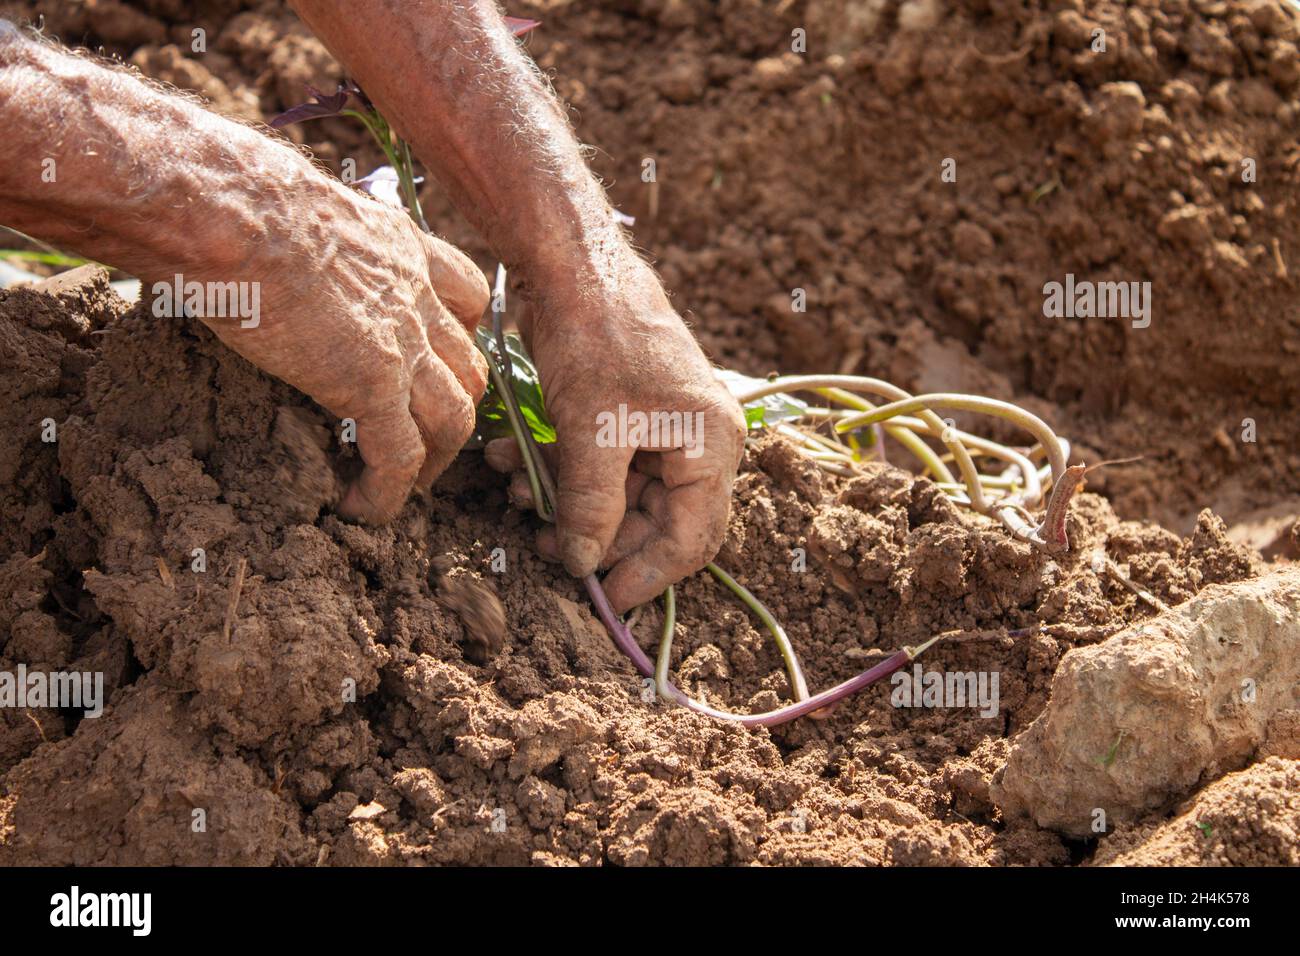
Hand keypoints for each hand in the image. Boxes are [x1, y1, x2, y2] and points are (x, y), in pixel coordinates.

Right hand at [200, 194, 488, 522]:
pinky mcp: (372, 383)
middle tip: (428, 442)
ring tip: (405, 486)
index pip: (466, 296)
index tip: (437, 364)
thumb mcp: (300, 209)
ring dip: (435, 461)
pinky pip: (398, 455)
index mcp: (402, 247)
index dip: (461, 339)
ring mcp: (403, 343)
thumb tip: (265, 249)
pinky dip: (388, 491)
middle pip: (470, 368)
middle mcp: (417, 296)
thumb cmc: (235, 197)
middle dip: (457, 412)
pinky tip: (363, 507)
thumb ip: (311, 240)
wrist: (232, 209)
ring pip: (454, 419)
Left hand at [489, 262, 746, 613]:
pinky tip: (511, 457)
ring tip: (514, 489)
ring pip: (615, 494)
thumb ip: (591, 504)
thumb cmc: (598, 335)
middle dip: (594, 533)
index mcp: (710, 445)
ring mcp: (659, 429)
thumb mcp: (593, 429)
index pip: (692, 536)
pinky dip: (556, 467)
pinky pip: (595, 463)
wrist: (572, 262)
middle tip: (542, 543)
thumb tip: (582, 563)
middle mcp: (694, 442)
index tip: (603, 600)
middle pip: (652, 520)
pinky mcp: (622, 416)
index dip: (648, 572)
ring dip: (564, 499)